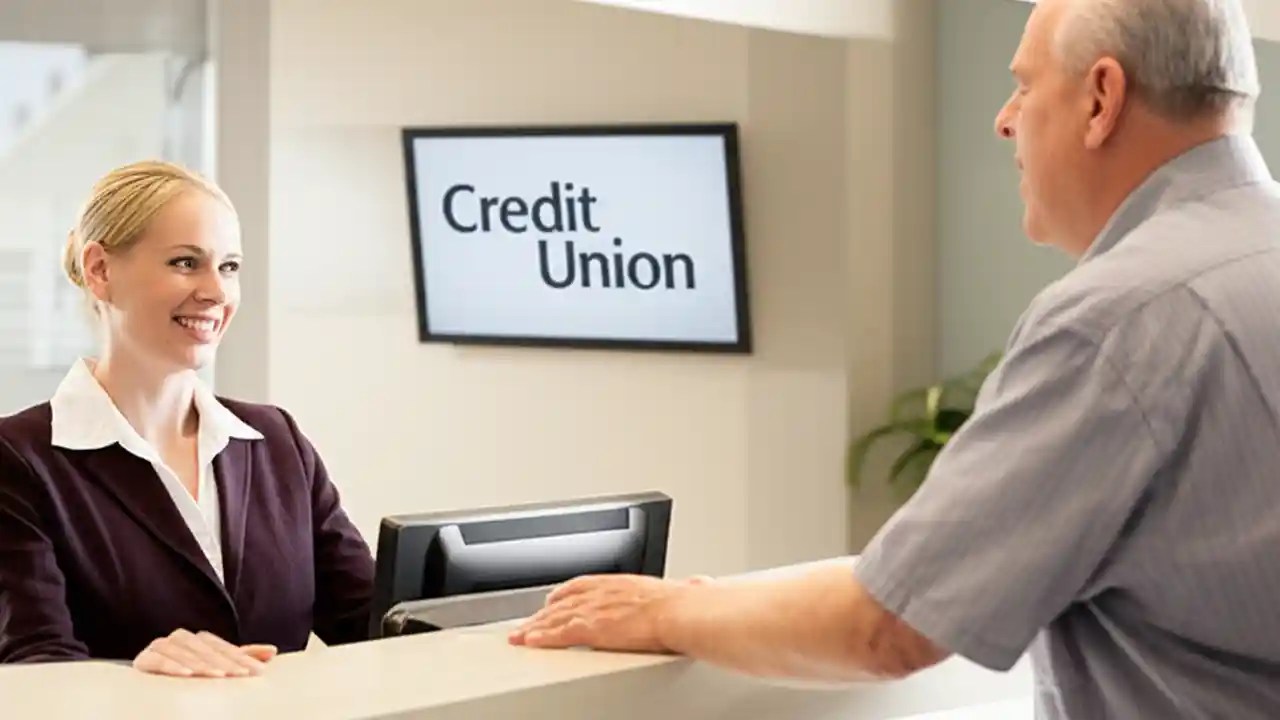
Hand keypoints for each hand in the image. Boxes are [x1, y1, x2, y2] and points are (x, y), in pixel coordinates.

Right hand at [132, 629, 277, 677]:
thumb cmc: (189, 675)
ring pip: (183, 651)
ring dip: (201, 663)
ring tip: (217, 675)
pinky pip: (156, 659)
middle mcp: (180, 638)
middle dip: (225, 661)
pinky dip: (170, 665)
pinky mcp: (143, 659)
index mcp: (199, 639)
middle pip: (205, 647)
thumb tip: (273, 651)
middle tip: (241, 675)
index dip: (242, 658)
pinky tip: (186, 674)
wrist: (148, 687)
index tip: (258, 672)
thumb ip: (242, 657)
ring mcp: (160, 646)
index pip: (223, 647)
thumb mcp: (217, 667)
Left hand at [508, 573, 708, 652]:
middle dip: (543, 614)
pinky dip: (543, 638)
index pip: (583, 584)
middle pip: (563, 603)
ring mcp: (595, 610)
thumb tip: (702, 584)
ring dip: (535, 627)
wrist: (681, 613)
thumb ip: (689, 587)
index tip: (554, 600)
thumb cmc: (686, 606)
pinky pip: (560, 635)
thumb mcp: (685, 589)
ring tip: (520, 636)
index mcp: (622, 583)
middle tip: (528, 622)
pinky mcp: (592, 630)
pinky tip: (530, 642)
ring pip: (556, 619)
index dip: (565, 594)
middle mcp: (603, 593)